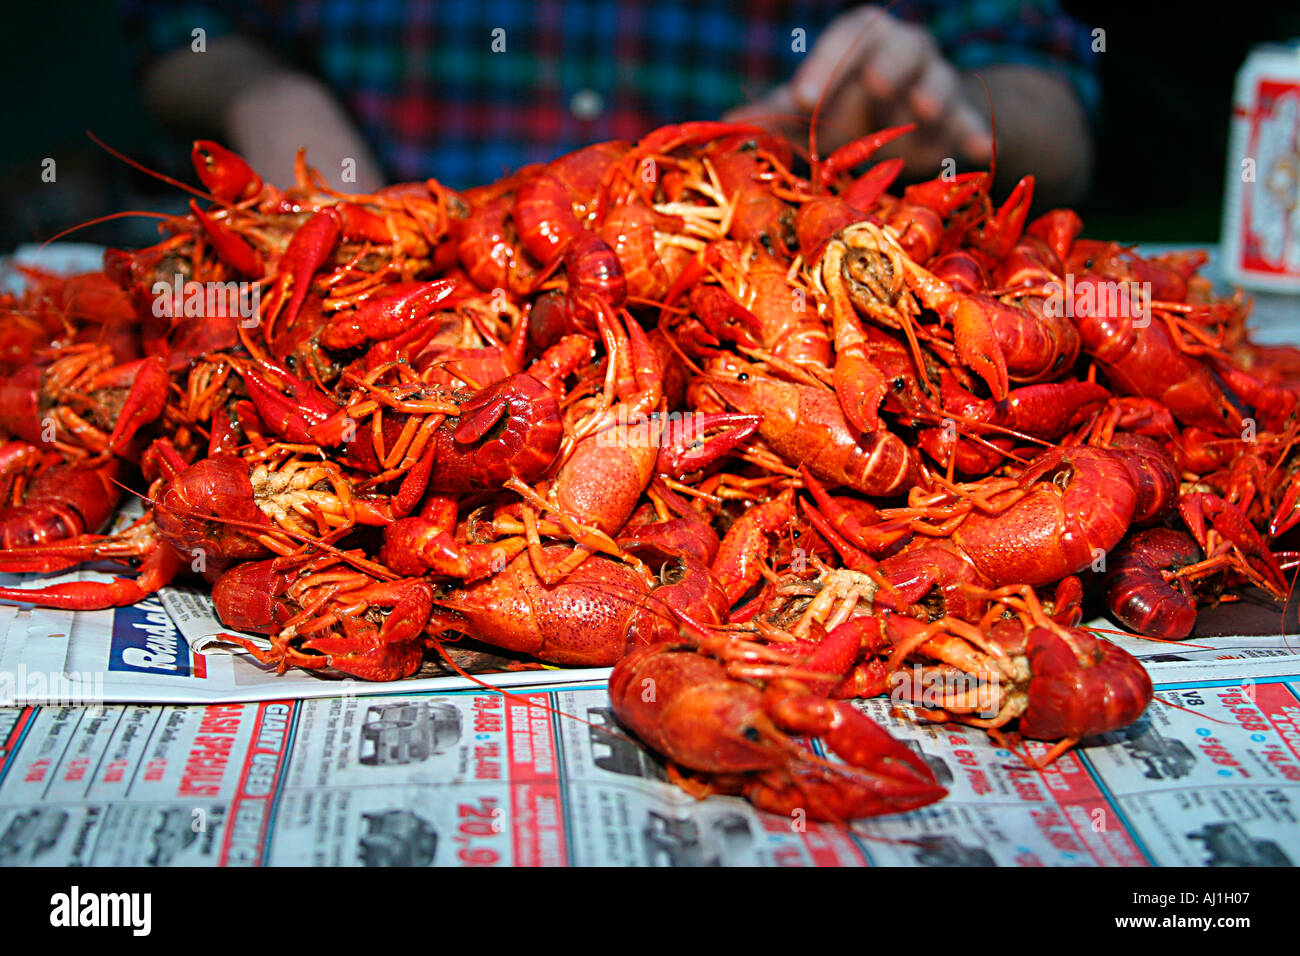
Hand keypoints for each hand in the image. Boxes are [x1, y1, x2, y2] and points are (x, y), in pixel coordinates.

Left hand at [725, 5, 992, 176]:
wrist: (908, 123)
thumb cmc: (847, 110)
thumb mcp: (813, 109)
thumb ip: (775, 115)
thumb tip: (723, 126)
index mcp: (860, 43)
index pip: (843, 40)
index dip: (823, 64)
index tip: (802, 97)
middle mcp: (900, 53)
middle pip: (900, 47)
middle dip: (890, 63)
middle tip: (878, 84)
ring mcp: (935, 82)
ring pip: (939, 78)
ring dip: (933, 93)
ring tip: (925, 113)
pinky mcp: (958, 118)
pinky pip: (969, 122)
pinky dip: (973, 134)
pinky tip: (977, 152)